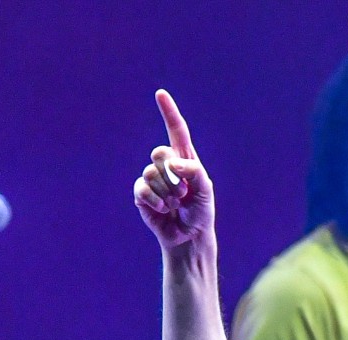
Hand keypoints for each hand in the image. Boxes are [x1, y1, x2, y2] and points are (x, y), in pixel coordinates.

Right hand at [134, 89, 214, 252]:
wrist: (189, 237)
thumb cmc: (200, 212)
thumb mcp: (205, 190)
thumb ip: (194, 172)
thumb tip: (172, 164)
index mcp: (185, 159)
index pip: (176, 130)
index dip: (168, 112)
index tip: (160, 94)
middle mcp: (167, 166)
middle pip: (159, 152)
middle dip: (171, 174)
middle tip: (182, 192)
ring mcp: (153, 179)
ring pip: (150, 173)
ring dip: (165, 192)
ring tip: (175, 204)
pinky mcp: (142, 195)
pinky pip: (141, 189)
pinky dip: (154, 201)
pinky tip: (162, 210)